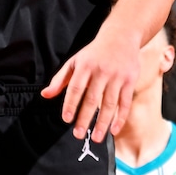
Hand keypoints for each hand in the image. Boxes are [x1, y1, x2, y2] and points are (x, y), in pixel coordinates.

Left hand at [42, 18, 142, 142]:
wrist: (121, 36)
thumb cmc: (94, 53)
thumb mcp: (74, 62)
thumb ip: (60, 80)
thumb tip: (45, 95)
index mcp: (85, 66)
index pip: (76, 88)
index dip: (71, 104)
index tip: (66, 119)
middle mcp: (101, 72)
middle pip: (92, 99)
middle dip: (85, 118)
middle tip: (78, 134)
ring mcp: (117, 77)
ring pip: (109, 103)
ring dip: (103, 122)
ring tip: (96, 138)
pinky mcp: (130, 81)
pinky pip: (125, 102)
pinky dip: (120, 118)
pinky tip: (114, 130)